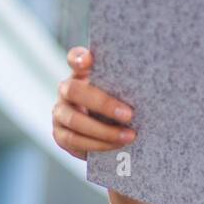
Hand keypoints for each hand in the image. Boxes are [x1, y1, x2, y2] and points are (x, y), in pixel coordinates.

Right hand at [51, 46, 136, 160]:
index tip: (88, 61)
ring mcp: (59, 113)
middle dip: (103, 104)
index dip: (79, 58)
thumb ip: (122, 82)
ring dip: (103, 132)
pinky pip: (75, 142)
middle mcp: (65, 90)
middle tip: (129, 115)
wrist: (103, 130)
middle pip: (74, 91)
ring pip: (75, 121)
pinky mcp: (59, 134)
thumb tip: (144, 81)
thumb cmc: (114, 104)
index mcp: (79, 73)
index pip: (75, 58)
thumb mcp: (118, 91)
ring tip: (128, 136)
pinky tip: (115, 146)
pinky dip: (97, 145)